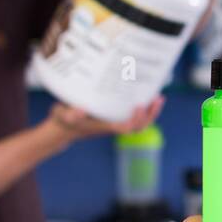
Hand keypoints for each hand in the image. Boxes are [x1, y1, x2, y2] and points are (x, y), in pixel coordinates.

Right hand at [48, 96, 164, 140]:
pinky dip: (144, 108)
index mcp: (104, 126)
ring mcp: (116, 122)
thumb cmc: (64, 121)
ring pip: (139, 123)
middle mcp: (113, 125)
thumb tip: (81, 110)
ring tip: (158, 97)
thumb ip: (70, 114)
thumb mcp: (63, 115)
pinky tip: (146, 93)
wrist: (64, 128)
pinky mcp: (115, 116)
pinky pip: (134, 115)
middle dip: (150, 115)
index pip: (126, 128)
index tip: (138, 105)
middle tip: (157, 98)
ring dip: (151, 112)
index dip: (136, 119)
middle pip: (138, 127)